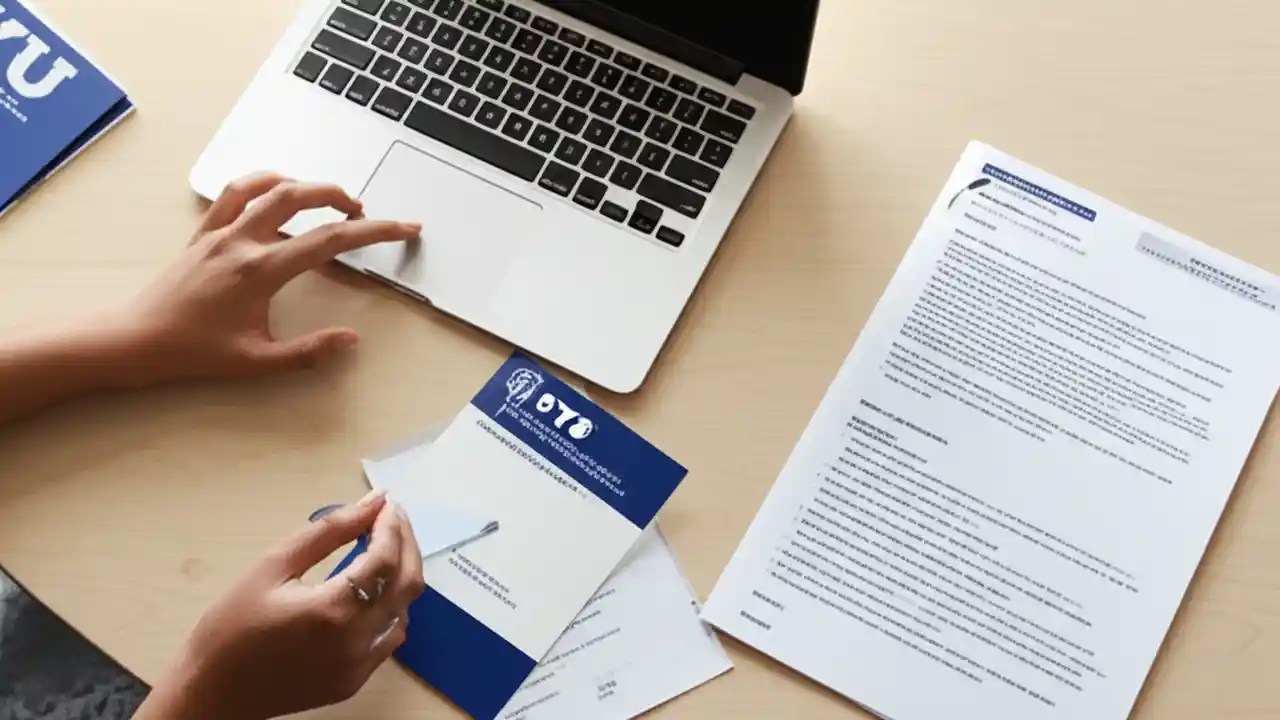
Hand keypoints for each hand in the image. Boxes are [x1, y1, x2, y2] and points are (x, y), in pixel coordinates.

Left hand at [115, 172, 420, 384]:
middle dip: (339, 195)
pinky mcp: (203, 234)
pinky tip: (275, 192)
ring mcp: (220, 233)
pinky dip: (261, 184)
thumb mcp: (257, 361)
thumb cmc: (192, 351)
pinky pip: (234, 194)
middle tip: (364, 211)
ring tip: (325, 197)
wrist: (137, 339)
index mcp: (260, 270)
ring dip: (302, 184)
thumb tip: (349, 340)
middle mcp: (241, 241)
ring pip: (266, 187)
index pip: (330, 241)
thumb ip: (308, 352)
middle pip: (299, 196)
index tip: (402, 228)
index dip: (374, 233)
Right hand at [136, 490, 425, 719]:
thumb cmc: (231, 625)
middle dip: (405, 543)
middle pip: (407, 582)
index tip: (386, 503)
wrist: (212, 691)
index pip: (385, 558)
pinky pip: (390, 637)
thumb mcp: (272, 565)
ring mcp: (359, 666)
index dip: (391, 526)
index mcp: (333, 610)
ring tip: (383, 546)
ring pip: (405, 610)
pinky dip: (392, 608)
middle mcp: (356, 641)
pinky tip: (373, 590)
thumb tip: (372, 502)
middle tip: (391, 518)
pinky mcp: (355, 681)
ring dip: (401, 574)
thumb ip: (328, 531)